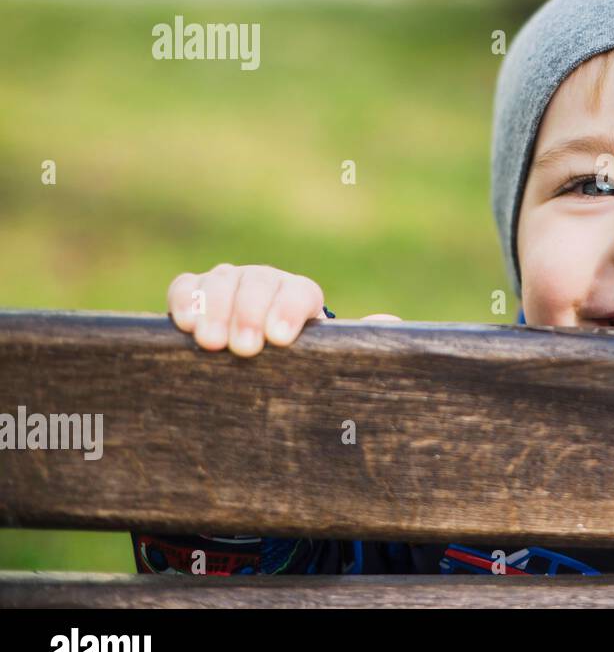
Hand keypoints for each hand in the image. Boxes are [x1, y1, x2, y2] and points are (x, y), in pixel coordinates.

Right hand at [167, 263, 401, 356]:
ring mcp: (228, 285)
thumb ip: (353, 345)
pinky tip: (184, 323)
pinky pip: (186, 287)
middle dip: (250, 312)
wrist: (255, 370)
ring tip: (211, 343)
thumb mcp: (323, 361)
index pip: (299, 291)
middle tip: (243, 350)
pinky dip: (185, 300)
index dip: (289, 309)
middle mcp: (265, 284)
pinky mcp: (194, 295)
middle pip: (259, 282)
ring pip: (222, 281)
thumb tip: (391, 324)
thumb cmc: (295, 369)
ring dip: (216, 309)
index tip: (280, 339)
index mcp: (300, 298)